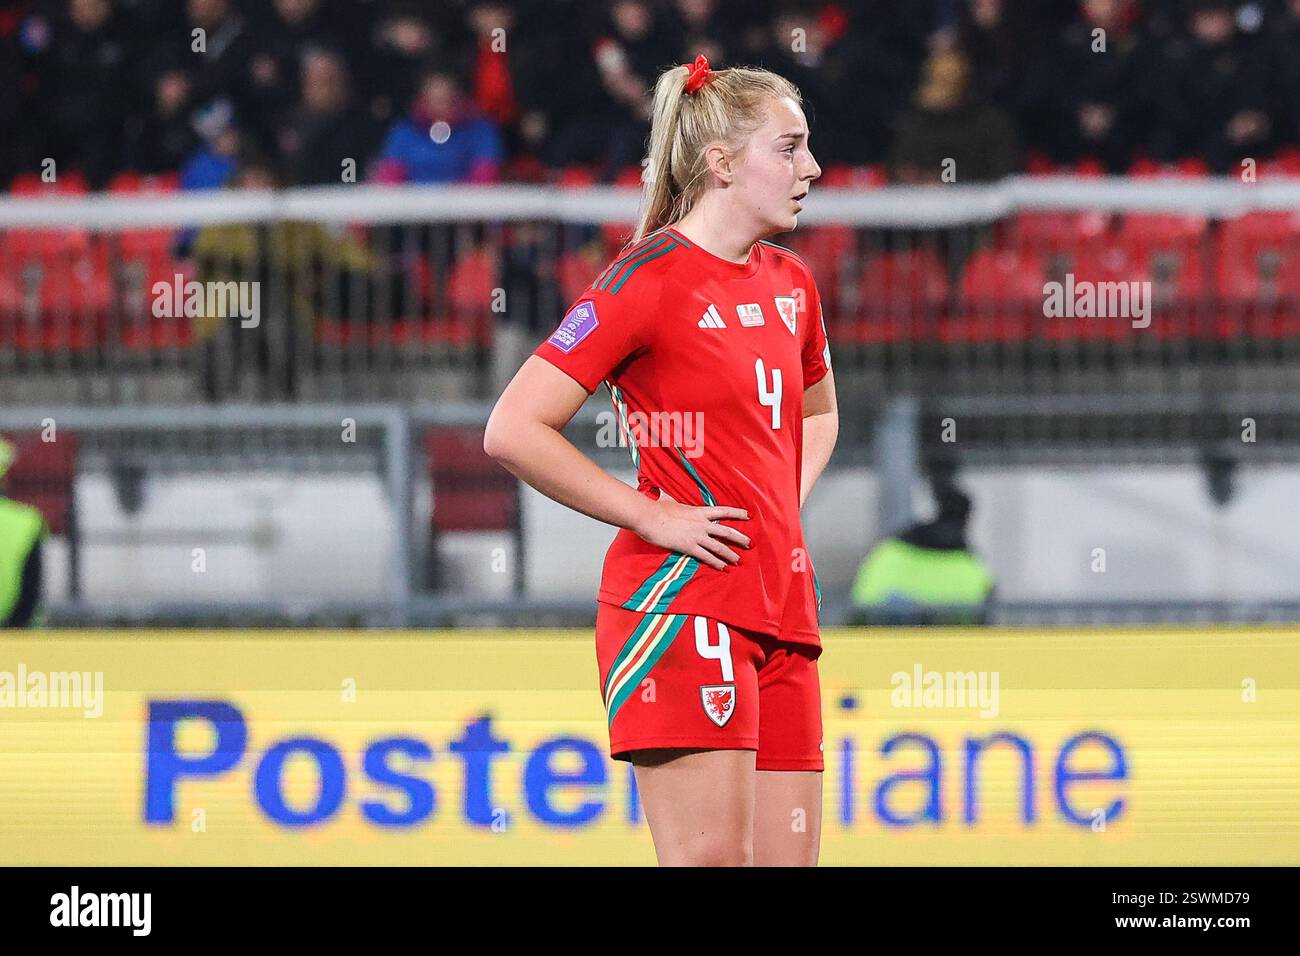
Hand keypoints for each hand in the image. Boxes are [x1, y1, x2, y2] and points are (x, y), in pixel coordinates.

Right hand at [633, 490, 750, 570]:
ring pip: (719, 546)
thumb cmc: (657, 509)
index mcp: (699, 511)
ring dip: (731, 554)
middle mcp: (702, 524)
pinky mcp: (689, 547)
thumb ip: (673, 499)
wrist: (650, 518)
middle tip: (750, 544)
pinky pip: (706, 556)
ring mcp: (696, 536)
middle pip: (727, 531)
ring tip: (739, 560)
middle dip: (740, 538)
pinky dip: (716, 563)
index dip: (737, 513)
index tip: (748, 515)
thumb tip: (665, 492)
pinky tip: (723, 568)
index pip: (724, 511)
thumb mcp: (670, 501)